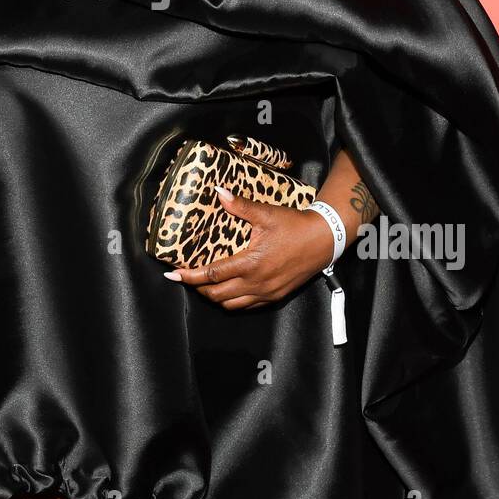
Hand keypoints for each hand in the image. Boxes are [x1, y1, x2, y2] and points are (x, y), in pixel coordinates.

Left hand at [167, 187, 333, 310]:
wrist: (324, 239)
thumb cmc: (295, 225)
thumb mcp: (266, 213)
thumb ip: (240, 206)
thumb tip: (219, 192)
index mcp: (251, 264)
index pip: (212, 275)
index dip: (190, 276)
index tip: (173, 275)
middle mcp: (257, 283)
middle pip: (217, 295)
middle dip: (199, 288)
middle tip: (188, 277)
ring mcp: (267, 293)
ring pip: (231, 305)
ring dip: (216, 297)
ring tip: (206, 284)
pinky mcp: (276, 296)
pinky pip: (248, 305)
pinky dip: (234, 300)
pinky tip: (230, 289)